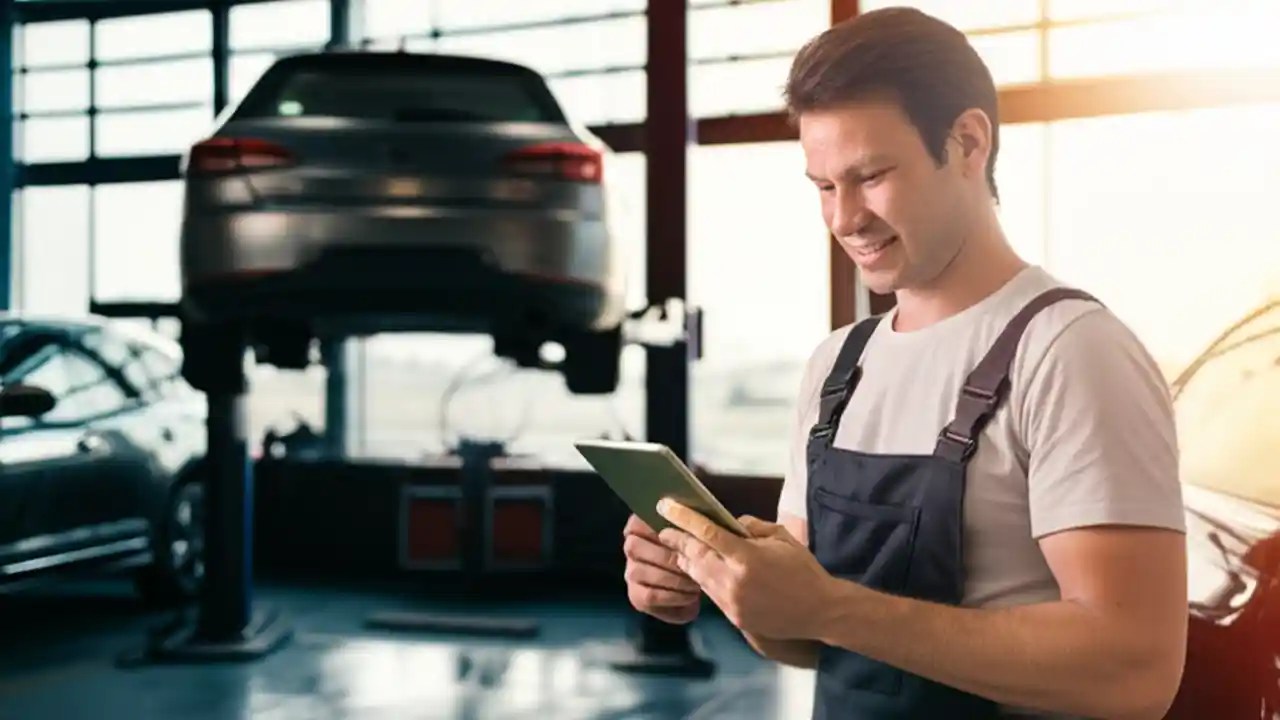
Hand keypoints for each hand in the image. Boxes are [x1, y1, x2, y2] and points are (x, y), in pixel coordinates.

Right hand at [622, 513, 701, 624]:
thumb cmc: (703, 551)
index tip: (678, 532)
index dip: (651, 526)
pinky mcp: (636, 596)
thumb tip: (694, 510)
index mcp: (642, 526)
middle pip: (634, 546)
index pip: (636, 522)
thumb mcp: (700, 533)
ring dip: (671, 578)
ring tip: (696, 582)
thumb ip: (692, 521)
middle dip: (665, 555)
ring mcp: (631, 572)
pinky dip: (671, 596)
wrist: (708, 587)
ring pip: (639, 572)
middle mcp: (631, 547)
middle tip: (692, 561)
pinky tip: (690, 595)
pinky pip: (648, 595)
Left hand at [657, 500, 834, 639]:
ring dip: (686, 560)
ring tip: (678, 547)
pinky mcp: (734, 618)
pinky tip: (700, 569)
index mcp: (748, 558)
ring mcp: (733, 602)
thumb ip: (751, 527)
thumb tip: (727, 523)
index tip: (665, 506)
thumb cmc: (803, 570)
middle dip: (676, 540)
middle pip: (695, 556)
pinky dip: (702, 578)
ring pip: (698, 577)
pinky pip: (710, 593)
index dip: (683, 518)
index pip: (707, 533)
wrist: (820, 611)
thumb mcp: (782, 537)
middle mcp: (735, 581)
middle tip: (663, 528)